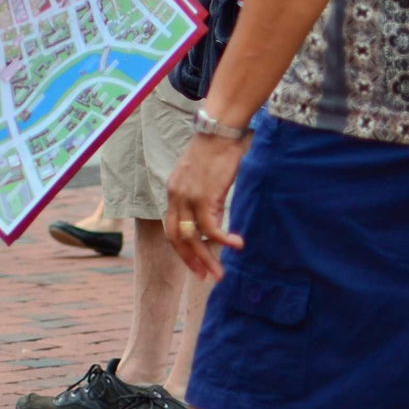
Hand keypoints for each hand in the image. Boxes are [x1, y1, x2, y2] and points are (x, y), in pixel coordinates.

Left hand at [166, 129, 247, 281]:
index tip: (195, 265)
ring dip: (206, 258)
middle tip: (205, 277)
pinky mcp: (203, 196)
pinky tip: (237, 245)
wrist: (219, 131)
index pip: (171, 228)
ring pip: (191, 237)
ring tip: (220, 273)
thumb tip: (216, 223)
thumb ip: (206, 201)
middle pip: (175, 237)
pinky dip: (222, 240)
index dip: (181, 249)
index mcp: (173, 192)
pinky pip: (210, 228)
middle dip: (190, 260)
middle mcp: (175, 196)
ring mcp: (187, 197)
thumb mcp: (205, 179)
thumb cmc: (217, 152)